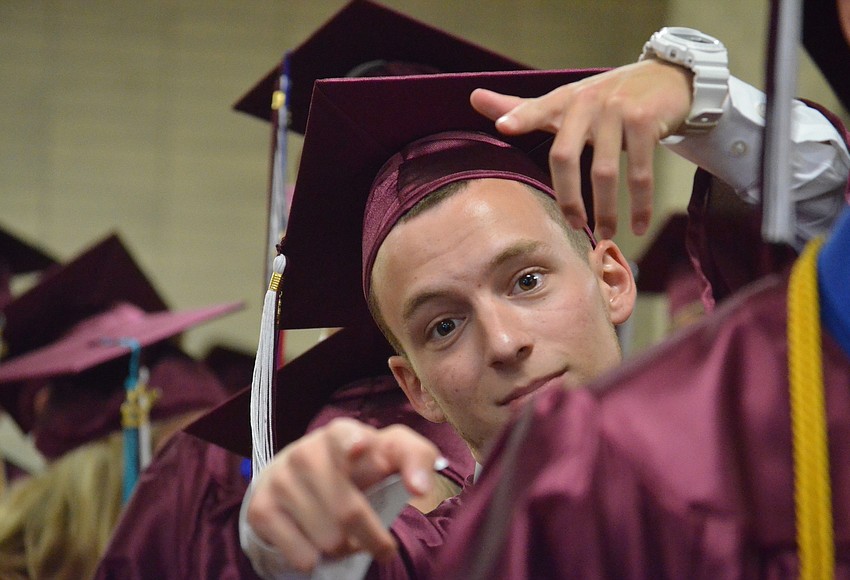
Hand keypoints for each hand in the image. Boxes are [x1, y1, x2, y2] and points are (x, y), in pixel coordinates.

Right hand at [246, 418, 441, 571]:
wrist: (295, 479)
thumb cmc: (356, 468)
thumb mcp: (387, 455)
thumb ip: (415, 460)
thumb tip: (420, 489)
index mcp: (341, 433)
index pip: (347, 434)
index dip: (353, 442)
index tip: (361, 449)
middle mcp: (306, 450)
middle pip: (349, 511)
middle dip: (372, 538)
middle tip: (380, 545)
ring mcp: (280, 478)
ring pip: (328, 539)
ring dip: (344, 548)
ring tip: (344, 536)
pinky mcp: (261, 508)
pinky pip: (303, 555)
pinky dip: (317, 559)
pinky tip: (316, 541)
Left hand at [471, 59, 692, 238]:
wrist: (665, 79)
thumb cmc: (605, 99)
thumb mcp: (565, 101)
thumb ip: (523, 108)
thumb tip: (474, 97)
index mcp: (563, 99)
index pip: (537, 108)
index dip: (520, 118)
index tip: (503, 128)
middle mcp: (587, 101)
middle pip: (565, 155)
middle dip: (568, 197)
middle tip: (575, 226)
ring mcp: (617, 110)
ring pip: (604, 170)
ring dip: (606, 209)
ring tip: (606, 233)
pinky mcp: (645, 121)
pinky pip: (640, 172)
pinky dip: (640, 203)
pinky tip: (638, 225)